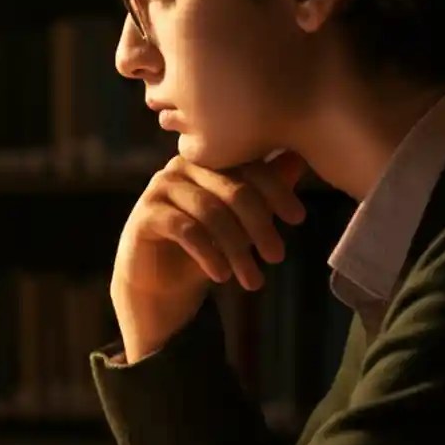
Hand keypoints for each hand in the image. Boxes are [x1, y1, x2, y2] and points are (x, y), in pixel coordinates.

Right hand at [111, 150, 307, 361]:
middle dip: (260, 225)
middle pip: (233, 188)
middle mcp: (182, 166)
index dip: (277, 190)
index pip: (249, 165)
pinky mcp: (145, 215)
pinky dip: (208, 254)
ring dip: (237, 248)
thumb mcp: (240, 223)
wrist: (158, 286)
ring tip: (252, 278)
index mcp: (208, 160)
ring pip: (211, 212)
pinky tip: (222, 275)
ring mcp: (160, 188)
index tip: (298, 219)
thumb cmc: (202, 249)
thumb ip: (263, 193)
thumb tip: (299, 158)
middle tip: (277, 256)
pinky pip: (185, 229)